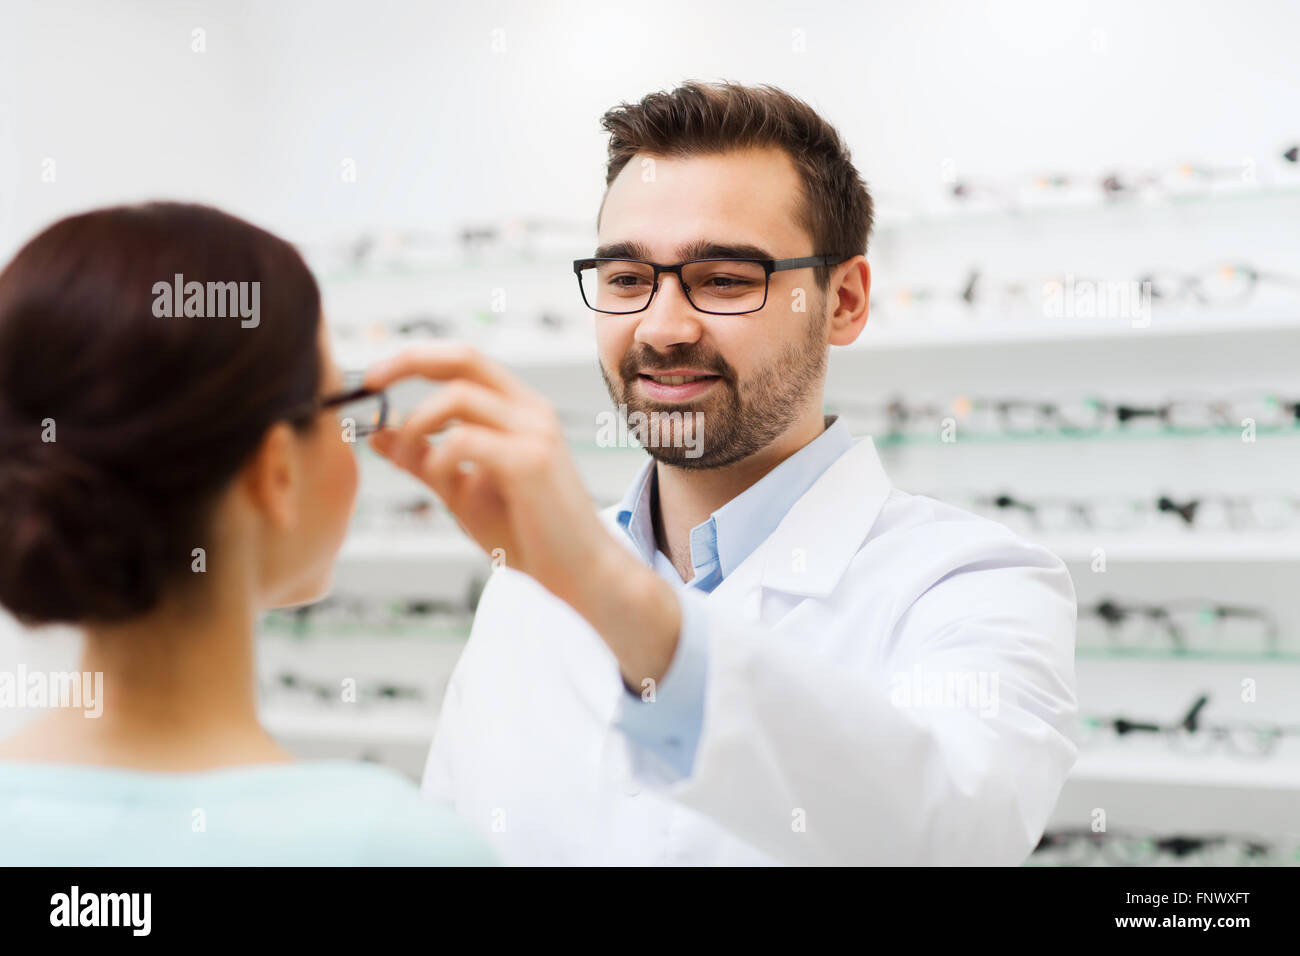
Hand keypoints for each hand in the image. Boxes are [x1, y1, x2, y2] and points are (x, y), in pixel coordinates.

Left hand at [363, 344, 680, 681]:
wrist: (580, 573)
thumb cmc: (529, 534)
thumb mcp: (464, 492)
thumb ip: (425, 461)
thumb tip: (379, 434)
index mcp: (519, 410)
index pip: (463, 361)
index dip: (414, 358)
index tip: (373, 378)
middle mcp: (530, 411)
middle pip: (463, 358)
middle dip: (408, 362)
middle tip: (370, 383)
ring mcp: (535, 432)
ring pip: (457, 396)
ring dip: (417, 424)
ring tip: (409, 460)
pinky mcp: (531, 461)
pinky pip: (465, 440)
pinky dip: (438, 457)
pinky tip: (442, 481)